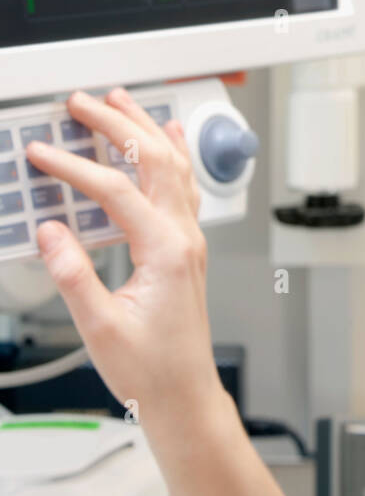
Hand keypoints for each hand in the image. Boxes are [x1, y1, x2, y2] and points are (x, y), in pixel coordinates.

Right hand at [27, 88, 222, 422]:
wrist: (183, 393)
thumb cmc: (148, 369)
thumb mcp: (100, 327)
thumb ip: (73, 276)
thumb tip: (50, 232)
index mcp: (166, 251)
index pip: (116, 191)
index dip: (74, 168)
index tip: (42, 154)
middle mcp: (184, 236)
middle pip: (153, 160)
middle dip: (116, 124)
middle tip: (82, 103)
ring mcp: (190, 238)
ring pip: (173, 165)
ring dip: (145, 128)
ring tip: (118, 101)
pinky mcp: (187, 245)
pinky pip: (184, 184)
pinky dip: (173, 152)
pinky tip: (167, 135)